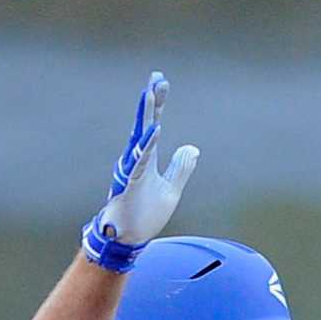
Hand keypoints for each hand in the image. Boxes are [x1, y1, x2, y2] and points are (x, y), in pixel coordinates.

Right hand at [81, 71, 198, 273]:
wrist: (128, 241)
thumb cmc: (145, 217)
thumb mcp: (171, 191)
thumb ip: (181, 169)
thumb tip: (192, 148)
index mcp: (147, 160)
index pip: (154, 126)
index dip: (157, 105)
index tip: (161, 82)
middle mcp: (138, 162)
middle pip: (145, 126)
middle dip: (150, 102)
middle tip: (156, 78)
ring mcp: (132, 173)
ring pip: (140, 140)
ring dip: (147, 117)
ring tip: (150, 95)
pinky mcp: (131, 187)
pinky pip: (140, 164)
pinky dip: (148, 147)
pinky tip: (155, 130)